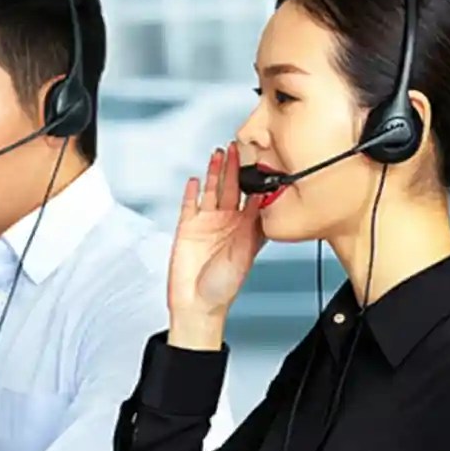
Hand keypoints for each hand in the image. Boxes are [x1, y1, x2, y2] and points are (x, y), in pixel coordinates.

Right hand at [167, 142, 265, 347]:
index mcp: (245, 228)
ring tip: (218, 153)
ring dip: (214, 172)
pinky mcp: (186, 228)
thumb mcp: (246, 252)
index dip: (255, 177)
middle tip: (239, 146)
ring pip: (210, 190)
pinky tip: (193, 179)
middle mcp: (226, 222)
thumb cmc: (224, 287)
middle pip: (230, 187)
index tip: (261, 158)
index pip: (251, 195)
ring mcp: (206, 224)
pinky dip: (191, 191)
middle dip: (234, 166)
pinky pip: (188, 204)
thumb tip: (263, 198)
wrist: (197, 304)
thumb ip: (253, 224)